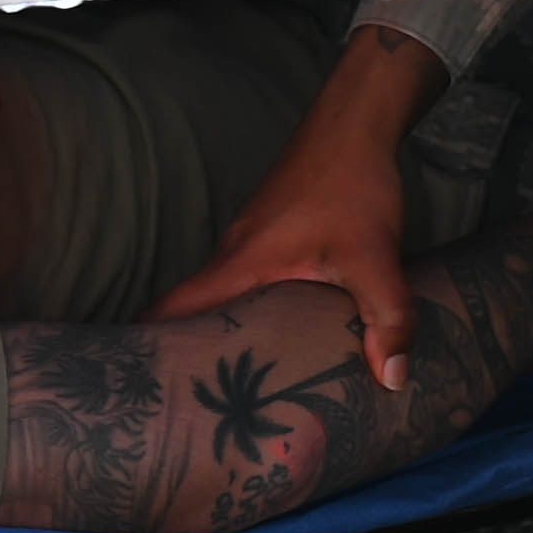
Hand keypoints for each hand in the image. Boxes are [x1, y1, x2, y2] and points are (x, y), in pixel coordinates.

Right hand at [155, 25, 444, 385]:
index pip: (173, 307)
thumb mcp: (376, 258)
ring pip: (222, 295)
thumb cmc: (353, 185)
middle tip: (188, 409)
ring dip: (221, 333)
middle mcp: (234, 251)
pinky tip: (275, 337)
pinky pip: (245, 281)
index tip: (139, 388)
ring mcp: (250, 239)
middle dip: (186, 356)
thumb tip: (393, 382)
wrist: (357, 122)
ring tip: (230, 388)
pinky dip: (248, 311)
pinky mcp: (270, 233)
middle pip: (191, 309)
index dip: (150, 347)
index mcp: (242, 262)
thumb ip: (386, 319)